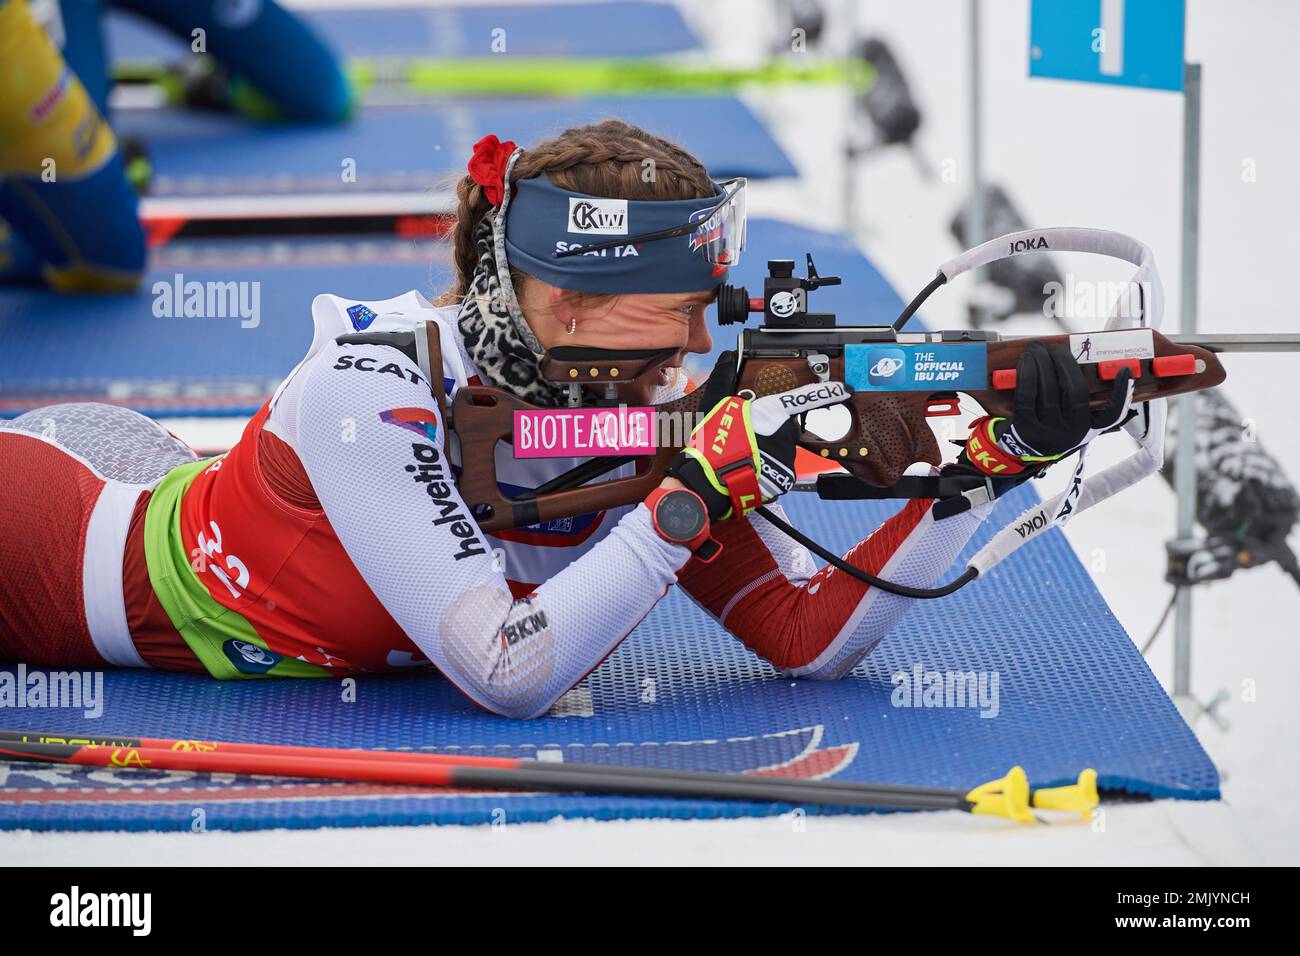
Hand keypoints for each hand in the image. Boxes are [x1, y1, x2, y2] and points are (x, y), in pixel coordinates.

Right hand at [666, 380, 851, 520]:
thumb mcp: (715, 405)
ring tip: (743, 456)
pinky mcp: (785, 479)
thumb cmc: (713, 443)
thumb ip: (724, 379)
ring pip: (782, 451)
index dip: (827, 391)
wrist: (712, 483)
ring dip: (767, 452)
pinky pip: (779, 470)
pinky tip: (749, 469)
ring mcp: (787, 458)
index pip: (806, 398)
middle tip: (748, 438)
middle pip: (786, 429)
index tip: (844, 389)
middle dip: (772, 432)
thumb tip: (728, 358)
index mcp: (772, 413)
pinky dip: (767, 470)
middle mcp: (785, 435)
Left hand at [999, 342, 1132, 460]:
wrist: (1026, 448)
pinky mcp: (1026, 428)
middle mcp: (1072, 431)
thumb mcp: (1073, 417)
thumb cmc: (1053, 421)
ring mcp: (1049, 431)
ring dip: (1041, 363)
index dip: (1121, 392)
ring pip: (1048, 390)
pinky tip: (1026, 361)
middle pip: (1074, 391)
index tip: (1125, 370)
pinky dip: (1026, 374)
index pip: (1111, 414)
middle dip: (1064, 363)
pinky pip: (1026, 396)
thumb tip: (1091, 356)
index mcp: (1089, 427)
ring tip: (1036, 349)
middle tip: (1055, 348)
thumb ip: (1084, 396)